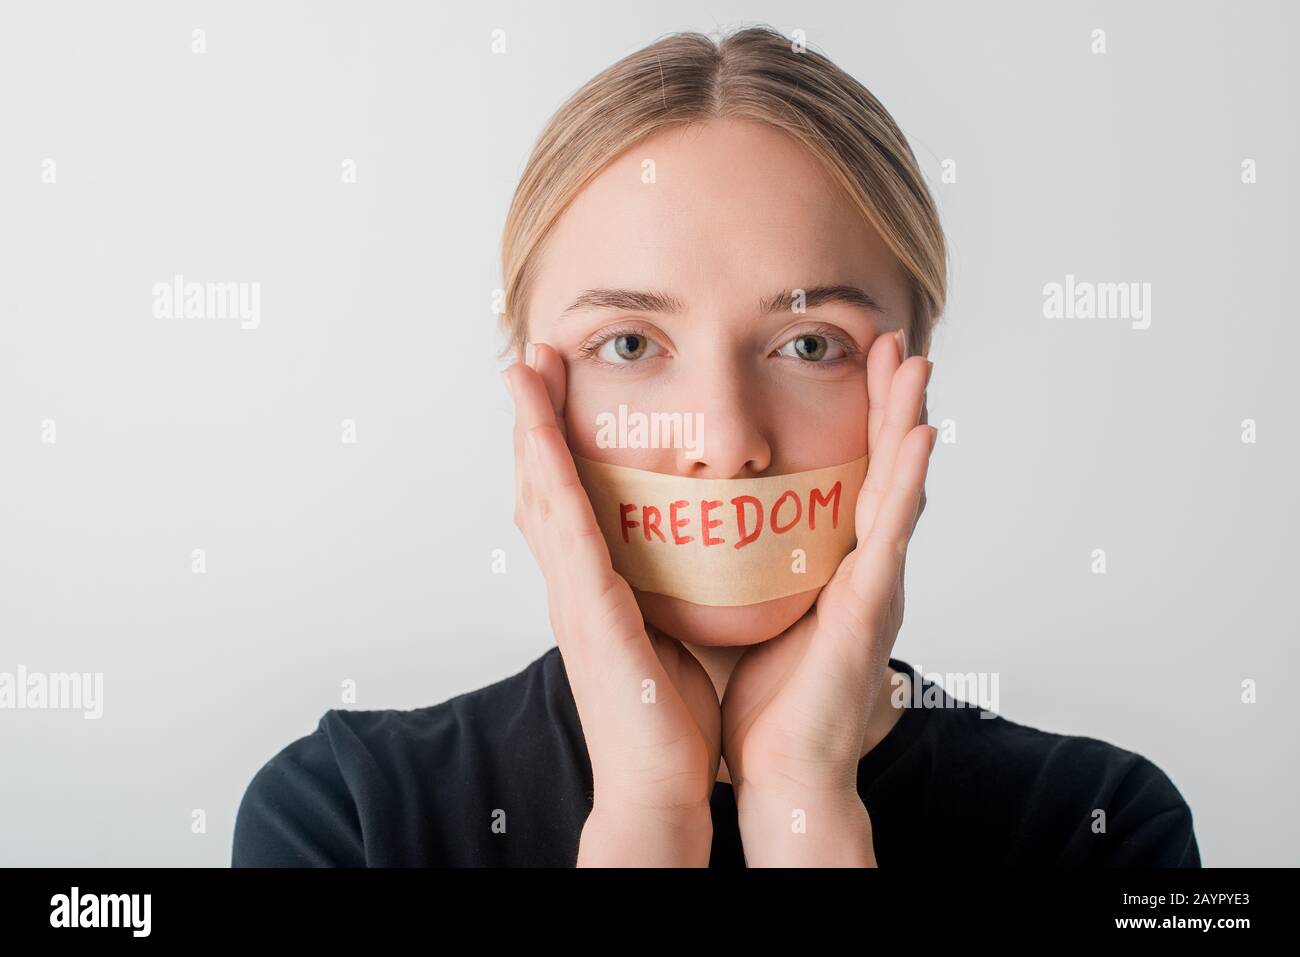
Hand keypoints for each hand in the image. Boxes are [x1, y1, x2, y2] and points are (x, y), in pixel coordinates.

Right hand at [504, 342, 721, 864]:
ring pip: (542, 493)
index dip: (555, 441)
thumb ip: (670, 587)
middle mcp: (573, 585)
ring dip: (530, 427)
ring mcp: (572, 596)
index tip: (556, 387)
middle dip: (533, 417)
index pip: (567, 497)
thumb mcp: (672, 633)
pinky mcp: (587, 611)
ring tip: (525, 369)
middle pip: (541, 483)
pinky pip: (566, 529)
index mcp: (594, 589)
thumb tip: (699, 548)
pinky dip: (549, 473)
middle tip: (530, 356)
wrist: (656, 786)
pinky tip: (540, 431)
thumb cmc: (669, 718)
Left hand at [719, 331, 933, 861]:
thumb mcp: (750, 612)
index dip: (856, 418)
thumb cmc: (766, 703)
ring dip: (908, 420)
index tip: (854, 361)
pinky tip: (923, 437)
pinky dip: (910, 483)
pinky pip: (892, 536)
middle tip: (891, 338)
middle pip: (879, 467)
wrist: (780, 772)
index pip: (847, 475)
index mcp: (830, 566)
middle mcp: (860, 569)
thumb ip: (744, 567)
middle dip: (888, 401)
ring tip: (915, 360)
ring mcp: (874, 586)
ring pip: (896, 486)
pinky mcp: (871, 611)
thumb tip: (704, 528)